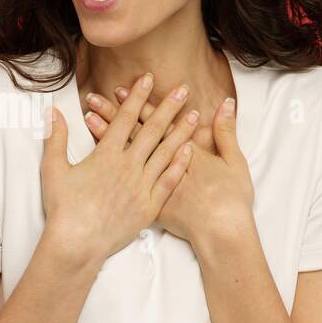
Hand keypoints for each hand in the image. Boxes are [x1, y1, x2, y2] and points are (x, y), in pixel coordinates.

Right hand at [41, 72, 198, 263]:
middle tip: (183, 89)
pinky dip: (180, 164)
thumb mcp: (53, 169)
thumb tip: (53, 113)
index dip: (136, 96)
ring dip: (181, 132)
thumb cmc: (63, 209)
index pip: (124, 118)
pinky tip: (190, 151)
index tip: (147, 79)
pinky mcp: (149, 206)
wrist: (77, 243)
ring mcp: (141, 186)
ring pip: (166, 153)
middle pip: (152, 130)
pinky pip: (169, 181)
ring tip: (194, 115)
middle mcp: (127, 166)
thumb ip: (55, 138)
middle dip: (168, 107)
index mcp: (105, 155)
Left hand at [84, 81, 254, 247]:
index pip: (154, 122)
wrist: (222, 232)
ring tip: (87, 117)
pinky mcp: (146, 205)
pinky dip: (109, 168)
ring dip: (105, 135)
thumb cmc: (231, 199)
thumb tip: (226, 102)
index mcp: (181, 151)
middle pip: (132, 135)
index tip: (122, 90)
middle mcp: (162, 166)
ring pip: (123, 155)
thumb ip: (226, 131)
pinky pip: (120, 180)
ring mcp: (150, 186)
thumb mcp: (234, 161)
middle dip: (114, 114)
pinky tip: (93, 155)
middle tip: (95, 97)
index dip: (138, 105)